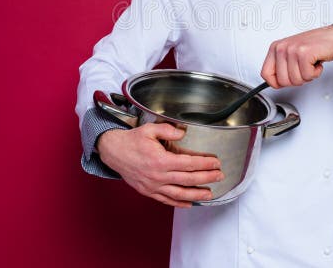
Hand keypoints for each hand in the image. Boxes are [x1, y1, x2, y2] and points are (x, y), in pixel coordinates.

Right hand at [96, 123, 223, 207]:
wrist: (113, 152)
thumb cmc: (132, 140)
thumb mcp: (149, 129)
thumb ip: (168, 130)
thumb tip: (183, 133)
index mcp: (160, 160)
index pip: (189, 163)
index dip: (205, 164)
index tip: (216, 163)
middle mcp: (158, 176)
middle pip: (188, 179)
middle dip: (206, 178)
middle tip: (219, 176)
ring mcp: (153, 186)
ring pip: (179, 194)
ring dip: (196, 195)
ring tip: (209, 194)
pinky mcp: (148, 191)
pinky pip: (166, 200)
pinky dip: (178, 203)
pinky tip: (189, 203)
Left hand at [261, 25, 332, 88]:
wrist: (331, 37)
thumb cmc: (312, 46)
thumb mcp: (290, 54)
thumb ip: (280, 67)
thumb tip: (274, 83)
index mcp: (275, 48)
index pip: (265, 74)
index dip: (276, 83)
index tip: (286, 80)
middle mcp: (282, 48)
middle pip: (282, 81)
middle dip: (296, 80)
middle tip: (304, 69)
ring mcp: (292, 50)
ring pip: (296, 80)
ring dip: (307, 75)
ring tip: (310, 63)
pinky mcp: (304, 53)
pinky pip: (308, 75)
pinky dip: (315, 73)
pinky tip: (316, 62)